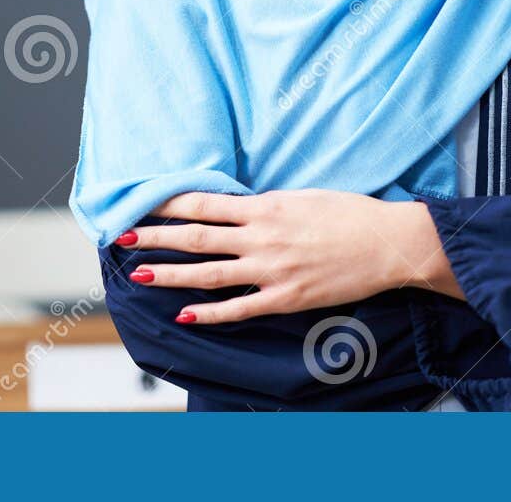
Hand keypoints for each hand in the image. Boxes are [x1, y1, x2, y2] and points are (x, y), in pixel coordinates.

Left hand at [113, 189, 459, 324]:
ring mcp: (272, 270)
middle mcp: (262, 237)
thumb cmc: (349, 213)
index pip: (204, 204)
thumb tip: (233, 206)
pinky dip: (210, 313)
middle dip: (156, 238)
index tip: (141, 205)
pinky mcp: (286, 298)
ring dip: (171, 274)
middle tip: (123, 236)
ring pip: (210, 274)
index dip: (168, 206)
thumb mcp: (301, 196)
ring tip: (140, 274)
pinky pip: (239, 308)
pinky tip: (185, 314)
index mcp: (265, 206)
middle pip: (197, 238)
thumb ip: (264, 205)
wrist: (387, 243)